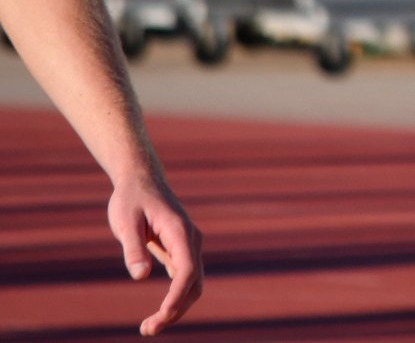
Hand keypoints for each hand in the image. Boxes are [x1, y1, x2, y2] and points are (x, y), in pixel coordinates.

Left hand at [107, 175, 202, 334]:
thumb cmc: (131, 200)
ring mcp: (189, 246)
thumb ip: (133, 248)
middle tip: (147, 330)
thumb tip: (140, 277)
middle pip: (194, 283)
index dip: (177, 297)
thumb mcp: (126, 221)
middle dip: (176, 309)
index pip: (187, 271)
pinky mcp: (181, 250)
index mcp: (180, 231)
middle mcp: (191, 240)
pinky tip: (160, 312)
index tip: (161, 316)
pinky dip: (176, 298)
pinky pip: (185, 279)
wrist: (141, 180)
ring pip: (193, 284)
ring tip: (149, 327)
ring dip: (177, 307)